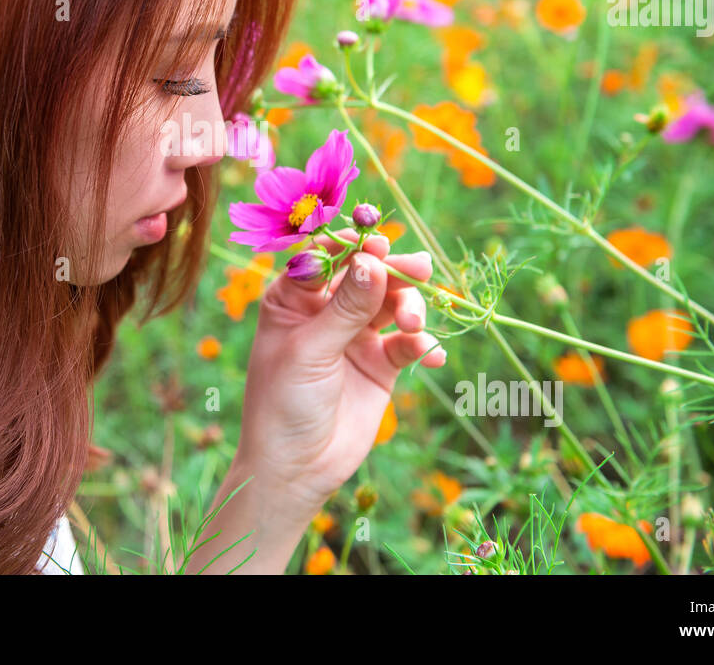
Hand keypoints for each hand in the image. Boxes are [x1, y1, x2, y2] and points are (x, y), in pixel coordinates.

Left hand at [233, 229, 444, 522]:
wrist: (297, 468)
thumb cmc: (283, 403)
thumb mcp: (311, 351)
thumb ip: (346, 308)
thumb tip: (375, 262)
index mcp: (293, 298)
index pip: (326, 257)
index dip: (354, 246)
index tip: (379, 244)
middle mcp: (325, 310)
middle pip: (368, 274)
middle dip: (394, 271)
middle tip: (420, 270)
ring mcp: (355, 336)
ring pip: (393, 303)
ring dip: (410, 307)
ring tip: (413, 327)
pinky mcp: (381, 364)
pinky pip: (409, 343)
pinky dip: (422, 344)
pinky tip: (430, 356)